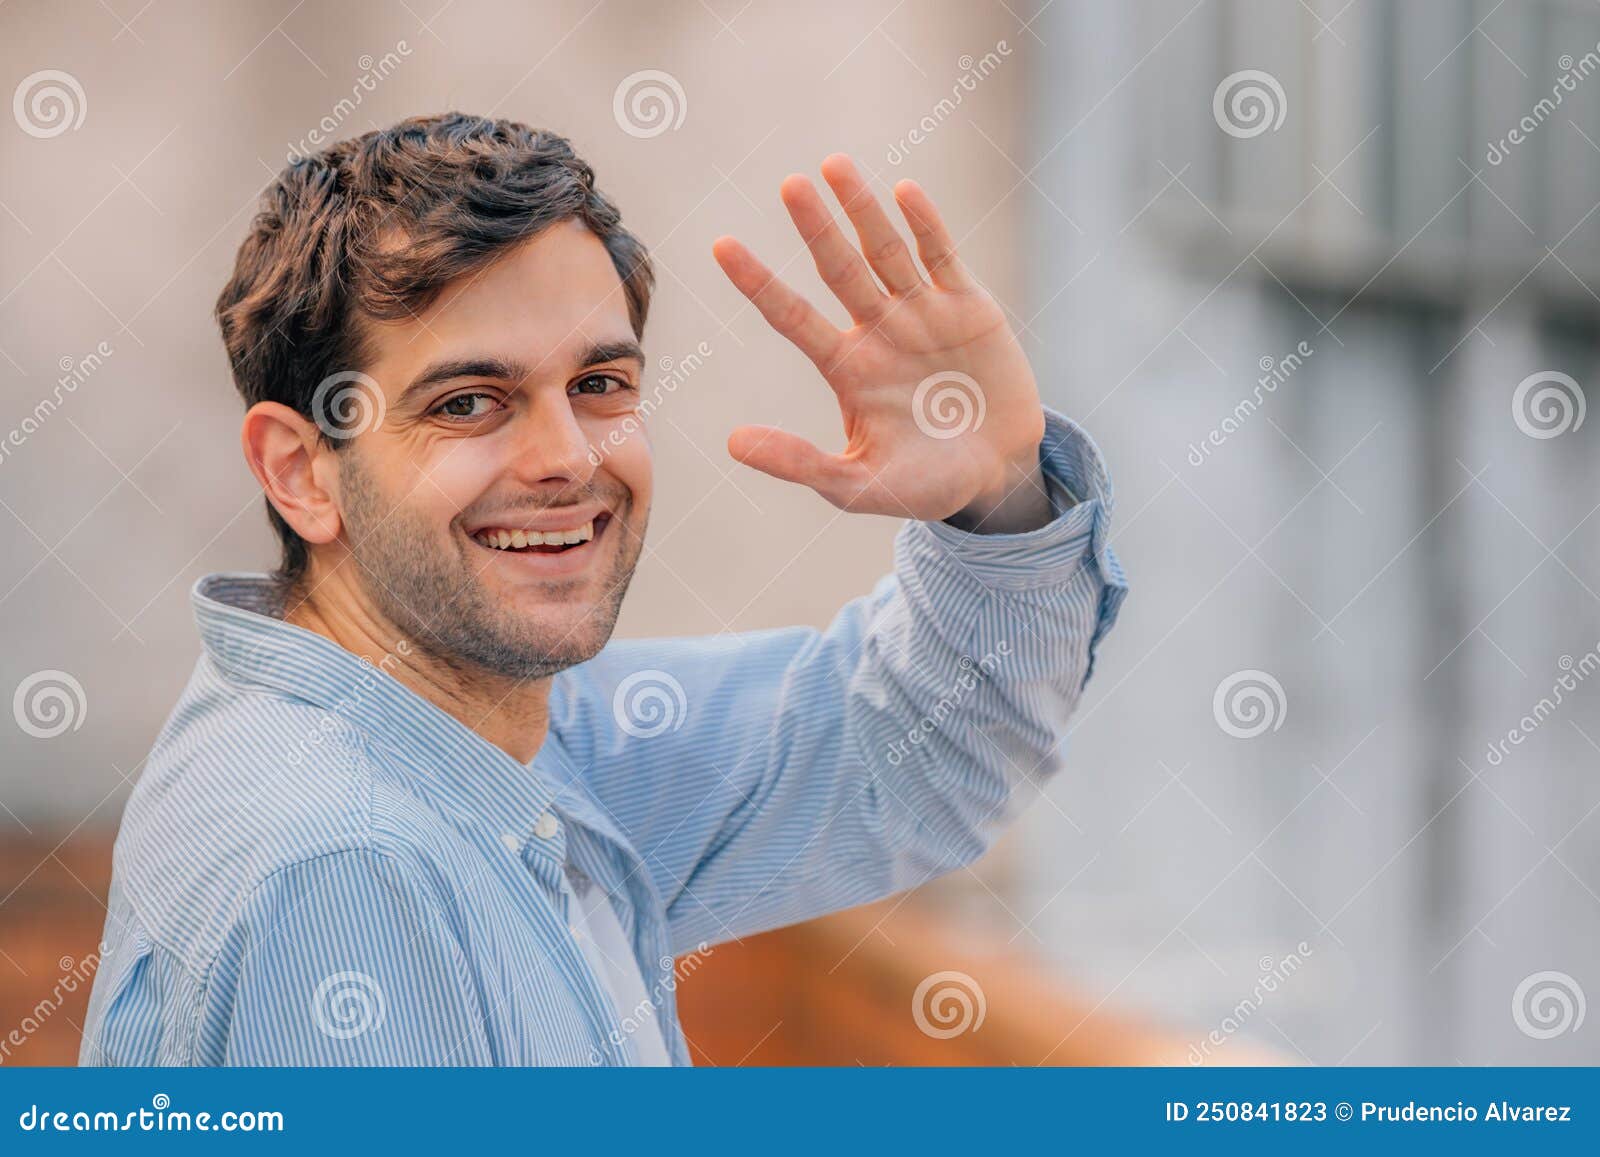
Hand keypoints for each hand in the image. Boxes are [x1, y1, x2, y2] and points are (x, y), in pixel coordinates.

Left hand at [712, 154, 1053, 533]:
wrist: (997, 476)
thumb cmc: (924, 485)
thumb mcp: (858, 485)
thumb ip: (799, 464)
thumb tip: (731, 443)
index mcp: (846, 368)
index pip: (791, 316)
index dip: (758, 283)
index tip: (721, 246)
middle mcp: (878, 330)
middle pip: (839, 268)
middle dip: (816, 227)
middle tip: (789, 185)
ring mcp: (922, 312)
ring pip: (886, 251)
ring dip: (863, 210)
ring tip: (834, 165)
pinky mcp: (969, 306)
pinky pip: (942, 258)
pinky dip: (926, 226)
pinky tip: (905, 192)